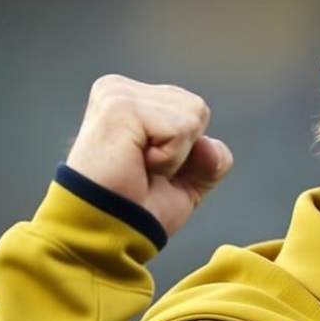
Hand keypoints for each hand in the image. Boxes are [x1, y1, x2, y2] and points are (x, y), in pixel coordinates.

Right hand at [66, 74, 233, 236]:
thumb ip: (212, 160)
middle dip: (184, 152)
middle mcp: (121, 89)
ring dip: (175, 156)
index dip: (187, 153)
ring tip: (138, 167)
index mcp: (132, 99)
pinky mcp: (120, 105)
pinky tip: (135, 164)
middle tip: (144, 171)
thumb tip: (209, 145)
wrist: (107, 231)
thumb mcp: (188, 183)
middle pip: (198, 110)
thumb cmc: (138, 208)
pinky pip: (179, 130)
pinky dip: (168, 159)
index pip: (195, 112)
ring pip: (192, 117)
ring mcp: (118, 94)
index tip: (148, 169)